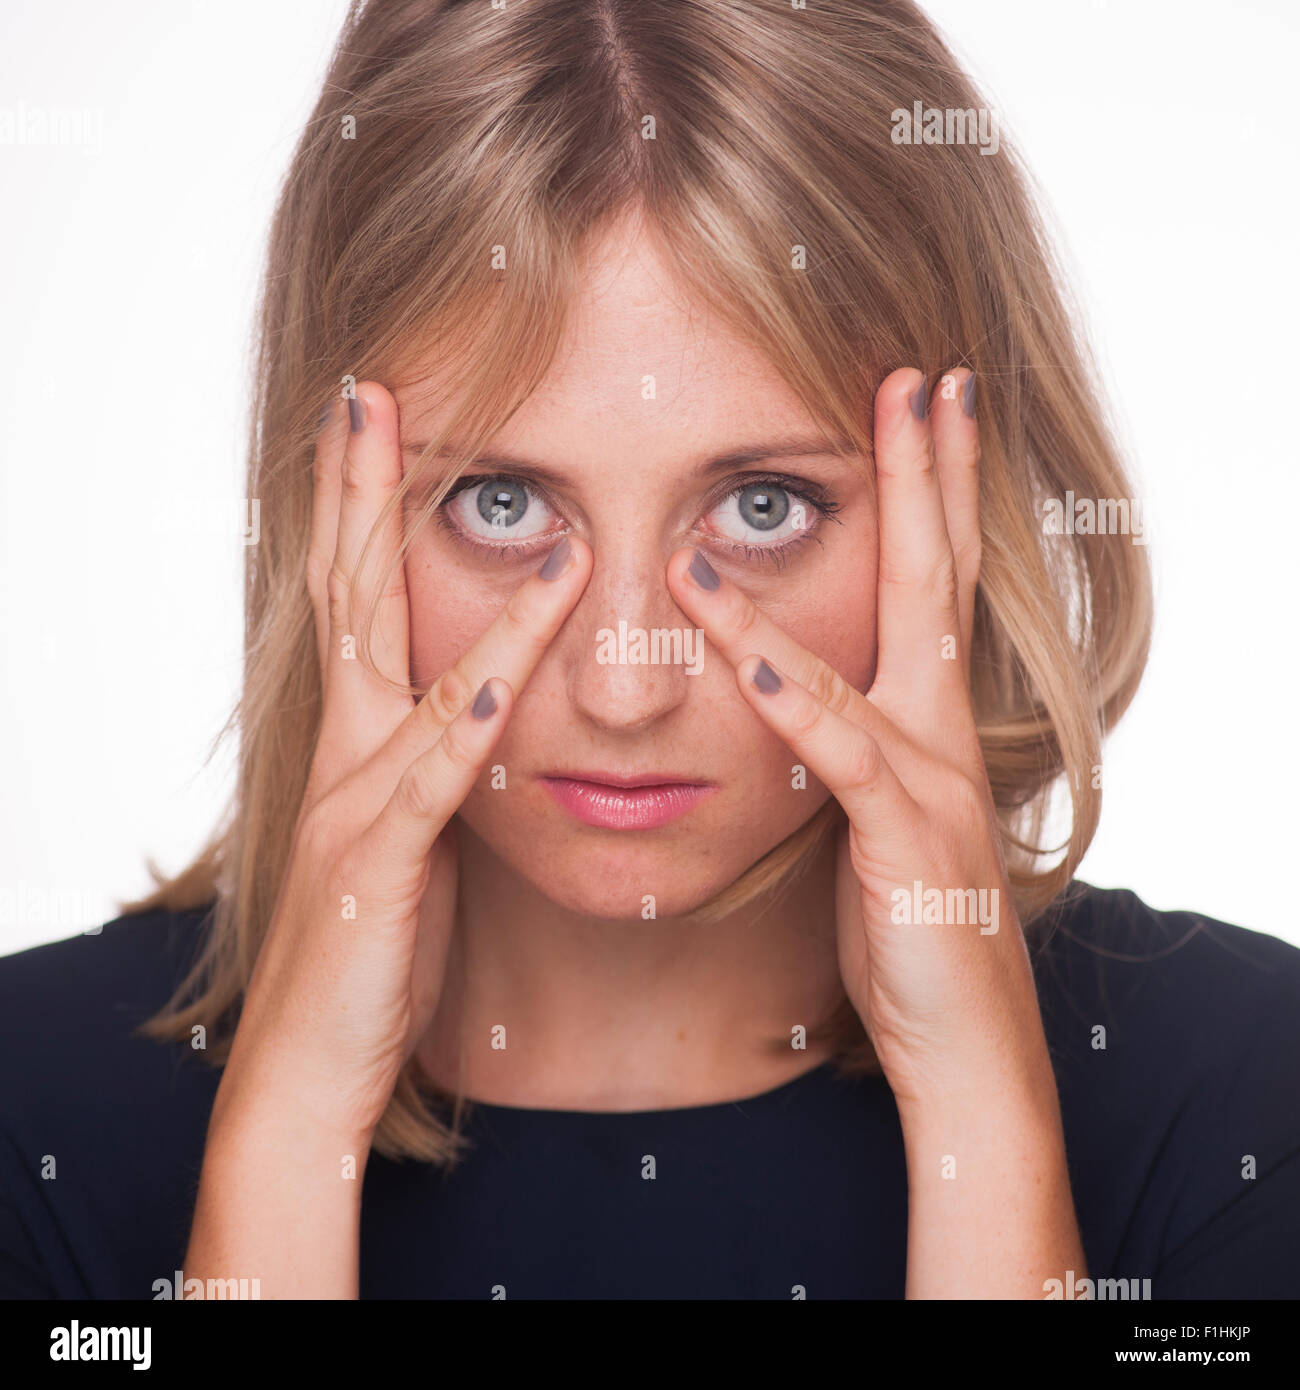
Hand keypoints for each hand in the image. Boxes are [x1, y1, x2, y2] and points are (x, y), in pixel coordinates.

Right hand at [214, 381, 591, 1144]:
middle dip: (357, 491)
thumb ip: (440, 769)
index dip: (362, 510)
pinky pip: (428, 783)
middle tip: (364, 393)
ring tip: (474, 489)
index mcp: (358, 742)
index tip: (377, 422)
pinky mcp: (376, 868)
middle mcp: (342, 752)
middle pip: (349, 597)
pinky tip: (502, 676)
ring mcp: (352, 804)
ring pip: (397, 668)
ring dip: (436, 576)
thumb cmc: (374, 953)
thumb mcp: (411, 840)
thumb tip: (487, 714)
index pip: (358, 602)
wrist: (309, 1069)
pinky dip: (464, 724)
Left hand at [669, 367, 1041, 1108]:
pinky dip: (799, 704)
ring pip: (888, 646)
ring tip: (831, 462)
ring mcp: (935, 780)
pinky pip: (850, 758)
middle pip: (934, 579)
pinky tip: (749, 660)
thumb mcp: (867, 818)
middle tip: (925, 375)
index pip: (925, 584)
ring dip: (862, 549)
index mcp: (925, 723)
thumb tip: (782, 691)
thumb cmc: (905, 926)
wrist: (962, 1042)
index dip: (926, 491)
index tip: (914, 405)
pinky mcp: (909, 841)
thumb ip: (837, 746)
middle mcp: (943, 733)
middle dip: (930, 473)